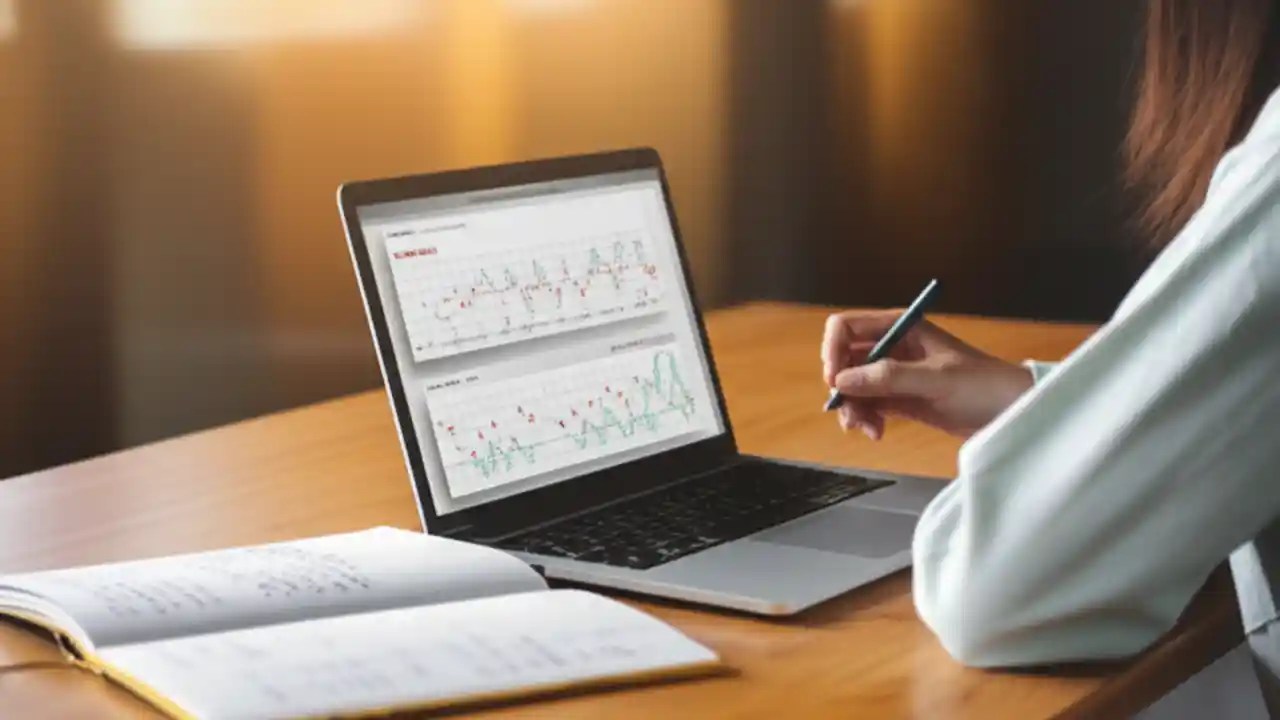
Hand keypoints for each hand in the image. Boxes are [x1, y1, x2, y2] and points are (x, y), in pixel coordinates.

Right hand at [821, 310, 1033, 439]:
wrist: (1011, 412)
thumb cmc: (982, 386)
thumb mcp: (935, 379)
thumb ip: (888, 377)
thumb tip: (842, 382)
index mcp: (900, 327)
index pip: (847, 327)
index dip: (833, 351)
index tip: (835, 382)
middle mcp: (892, 346)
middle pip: (844, 359)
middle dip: (842, 386)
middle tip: (850, 413)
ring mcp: (894, 373)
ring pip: (852, 385)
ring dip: (852, 408)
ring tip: (867, 429)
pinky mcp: (898, 398)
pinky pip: (867, 405)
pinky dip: (865, 418)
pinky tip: (876, 432)